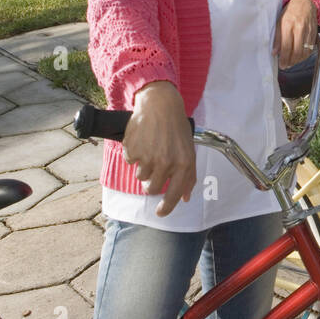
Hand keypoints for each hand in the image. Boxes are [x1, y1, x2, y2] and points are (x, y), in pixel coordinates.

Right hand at [123, 81, 195, 216]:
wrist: (160, 106)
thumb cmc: (176, 128)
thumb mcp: (189, 150)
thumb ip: (189, 176)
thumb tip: (186, 198)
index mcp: (183, 164)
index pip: (174, 194)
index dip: (166, 207)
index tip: (160, 213)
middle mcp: (166, 163)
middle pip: (152, 188)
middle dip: (151, 183)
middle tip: (154, 168)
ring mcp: (148, 157)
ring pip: (140, 177)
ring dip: (143, 167)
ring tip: (150, 148)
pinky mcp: (132, 150)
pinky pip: (130, 162)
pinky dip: (134, 154)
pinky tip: (142, 141)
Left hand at [274, 0, 318, 67]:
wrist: (304, 2)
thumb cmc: (289, 12)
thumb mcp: (278, 22)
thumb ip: (277, 38)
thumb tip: (275, 52)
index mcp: (288, 25)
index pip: (286, 46)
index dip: (284, 58)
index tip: (281, 64)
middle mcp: (299, 28)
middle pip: (297, 51)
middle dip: (291, 61)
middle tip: (286, 65)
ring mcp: (308, 31)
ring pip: (305, 51)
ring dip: (298, 60)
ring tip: (292, 62)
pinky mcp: (314, 33)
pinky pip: (311, 48)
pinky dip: (305, 55)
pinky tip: (300, 56)